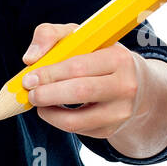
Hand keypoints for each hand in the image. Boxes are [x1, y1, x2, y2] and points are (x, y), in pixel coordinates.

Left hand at [20, 23, 145, 139]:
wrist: (137, 85)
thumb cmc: (100, 56)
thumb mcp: (81, 38)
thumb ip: (50, 35)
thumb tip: (30, 58)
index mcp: (118, 58)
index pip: (78, 67)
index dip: (49, 73)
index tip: (29, 78)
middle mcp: (125, 86)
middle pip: (79, 93)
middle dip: (47, 94)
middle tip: (30, 93)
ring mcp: (120, 112)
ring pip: (75, 120)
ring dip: (49, 113)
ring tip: (40, 103)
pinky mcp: (111, 130)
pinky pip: (78, 130)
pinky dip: (59, 120)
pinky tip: (55, 109)